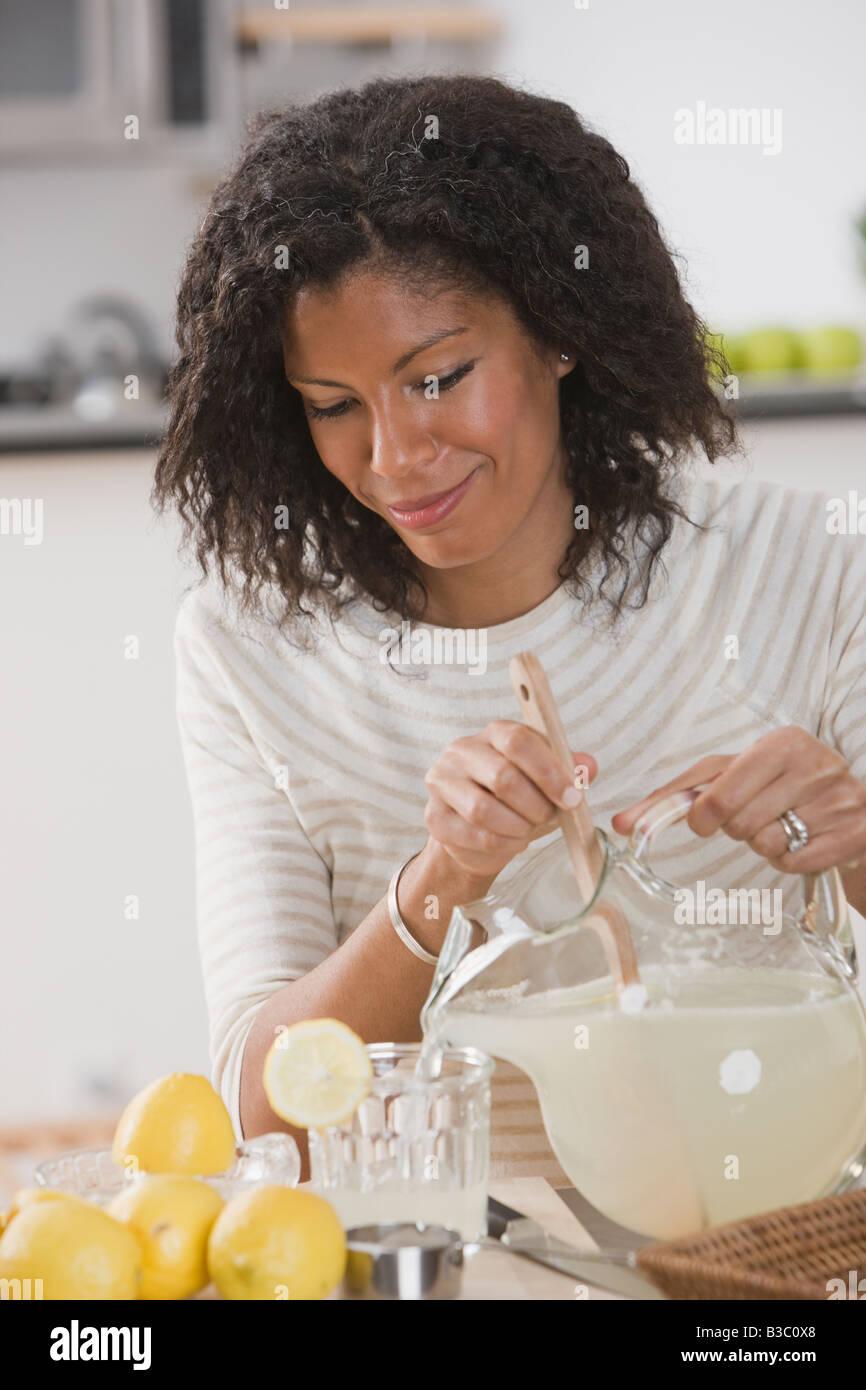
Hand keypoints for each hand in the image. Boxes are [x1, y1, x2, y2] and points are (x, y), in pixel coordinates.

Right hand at [424, 721, 597, 883]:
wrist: (479, 836)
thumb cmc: (518, 801)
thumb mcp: (549, 781)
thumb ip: (570, 771)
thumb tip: (588, 766)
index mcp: (494, 732)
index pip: (518, 740)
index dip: (549, 771)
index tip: (572, 798)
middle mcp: (462, 750)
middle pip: (502, 776)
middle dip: (535, 805)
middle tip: (549, 819)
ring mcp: (442, 782)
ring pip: (484, 809)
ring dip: (518, 826)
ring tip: (528, 830)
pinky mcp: (435, 816)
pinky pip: (474, 834)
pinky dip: (502, 843)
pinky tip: (512, 841)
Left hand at [611, 726, 865, 876]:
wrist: (851, 805)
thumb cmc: (777, 783)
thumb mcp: (731, 772)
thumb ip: (677, 795)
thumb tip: (622, 824)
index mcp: (782, 742)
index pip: (720, 795)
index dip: (703, 816)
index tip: (703, 822)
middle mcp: (815, 765)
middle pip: (740, 824)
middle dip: (736, 828)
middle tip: (752, 816)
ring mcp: (839, 801)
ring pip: (767, 846)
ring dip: (763, 844)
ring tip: (781, 824)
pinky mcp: (853, 835)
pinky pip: (794, 864)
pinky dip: (788, 859)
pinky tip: (802, 839)